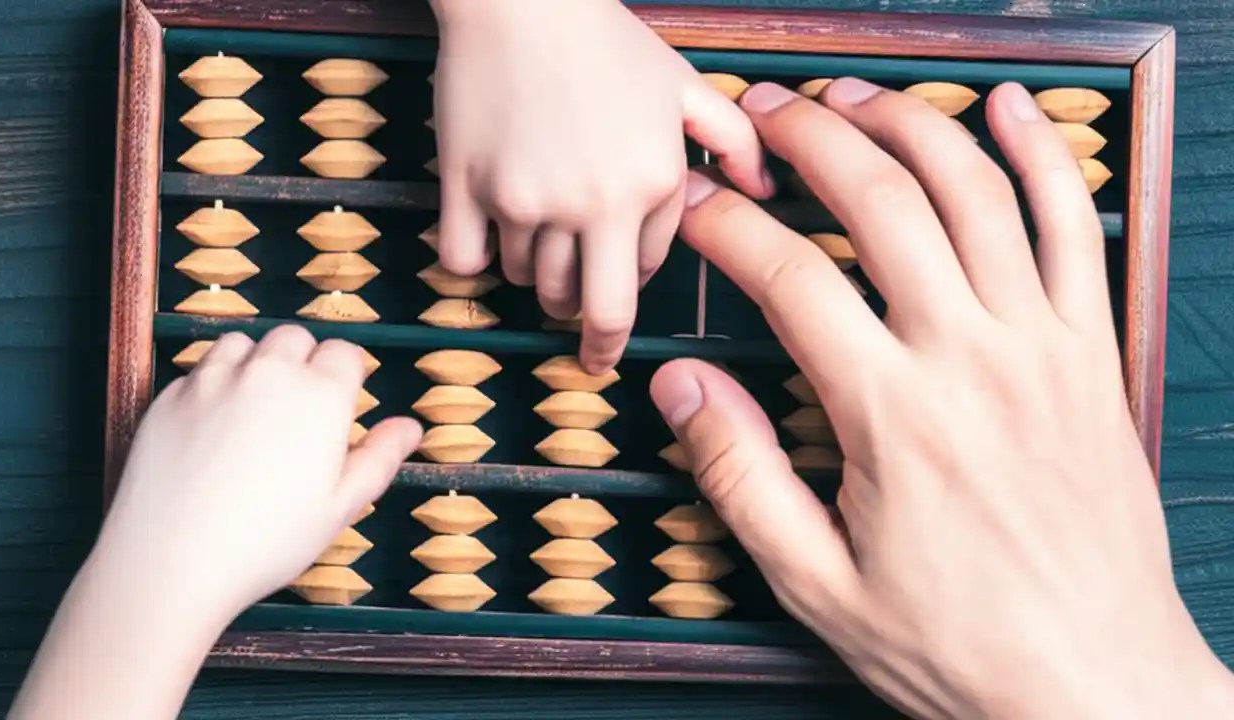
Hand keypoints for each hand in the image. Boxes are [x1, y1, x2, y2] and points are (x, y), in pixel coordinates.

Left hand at [11, 326, 420, 718]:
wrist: (170, 560)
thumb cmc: (268, 541)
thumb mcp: (341, 507)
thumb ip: (380, 458)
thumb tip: (410, 426)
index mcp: (319, 395)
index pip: (345, 353)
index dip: (347, 375)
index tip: (340, 405)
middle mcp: (268, 372)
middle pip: (295, 338)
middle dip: (304, 362)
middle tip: (299, 412)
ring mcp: (213, 379)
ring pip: (244, 344)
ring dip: (257, 363)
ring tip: (255, 408)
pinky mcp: (169, 395)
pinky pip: (200, 369)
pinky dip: (214, 383)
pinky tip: (213, 426)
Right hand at [429, 0, 770, 372]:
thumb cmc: (605, 41)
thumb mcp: (684, 85)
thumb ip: (734, 141)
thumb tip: (765, 190)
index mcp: (648, 186)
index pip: (643, 275)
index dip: (631, 277)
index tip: (618, 282)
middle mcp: (590, 205)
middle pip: (584, 308)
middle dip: (586, 326)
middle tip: (578, 319)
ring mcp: (523, 200)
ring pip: (526, 280)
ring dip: (534, 273)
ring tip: (536, 237)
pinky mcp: (465, 188)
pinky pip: (465, 262)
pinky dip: (474, 261)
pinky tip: (486, 237)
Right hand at [651, 80, 1233, 717]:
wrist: (1095, 685)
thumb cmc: (955, 645)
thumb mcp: (817, 584)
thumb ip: (741, 475)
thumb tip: (680, 387)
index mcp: (893, 416)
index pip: (791, 277)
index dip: (727, 225)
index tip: (692, 205)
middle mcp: (972, 360)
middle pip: (884, 202)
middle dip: (811, 139)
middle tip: (761, 116)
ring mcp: (1043, 349)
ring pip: (976, 192)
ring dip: (909, 124)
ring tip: (851, 96)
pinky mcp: (1092, 356)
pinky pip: (1073, 229)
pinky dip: (1042, 157)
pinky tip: (1007, 110)